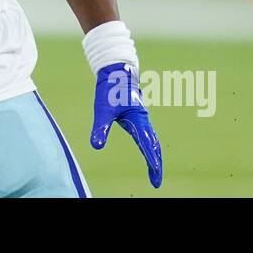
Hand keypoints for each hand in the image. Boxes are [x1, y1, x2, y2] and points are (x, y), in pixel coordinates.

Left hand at [90, 62, 162, 187]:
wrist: (117, 70)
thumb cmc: (109, 90)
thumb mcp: (102, 110)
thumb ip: (100, 128)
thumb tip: (96, 146)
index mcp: (138, 119)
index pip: (147, 144)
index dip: (151, 160)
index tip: (154, 175)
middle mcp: (143, 120)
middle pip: (154, 145)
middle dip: (156, 163)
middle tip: (156, 181)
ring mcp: (142, 118)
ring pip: (153, 140)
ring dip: (155, 156)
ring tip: (154, 170)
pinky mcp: (138, 116)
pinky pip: (149, 134)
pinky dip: (151, 146)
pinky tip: (149, 151)